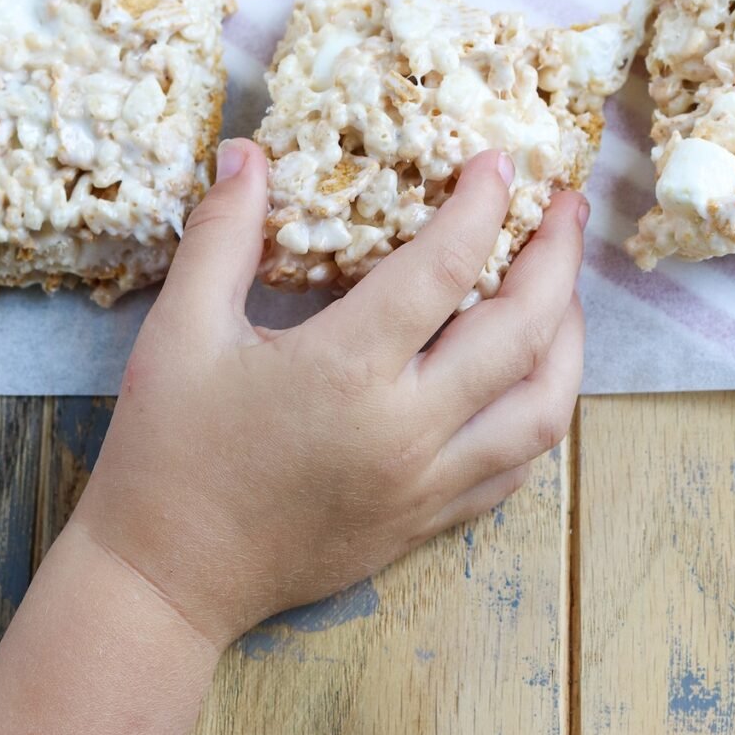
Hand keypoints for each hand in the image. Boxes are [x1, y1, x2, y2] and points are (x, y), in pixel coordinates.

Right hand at [73, 143, 586, 647]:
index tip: (499, 162)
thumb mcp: (179, 331)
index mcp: (347, 370)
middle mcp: (407, 428)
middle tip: (568, 208)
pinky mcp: (428, 522)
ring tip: (566, 290)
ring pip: (542, 408)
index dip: (482, 205)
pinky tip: (530, 377)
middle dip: (558, 260)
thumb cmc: (168, 452)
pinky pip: (515, 467)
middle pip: (521, 332)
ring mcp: (427, 483)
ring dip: (568, 340)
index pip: (444, 268)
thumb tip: (247, 152)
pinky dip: (538, 412)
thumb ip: (222, 234)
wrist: (166, 583)